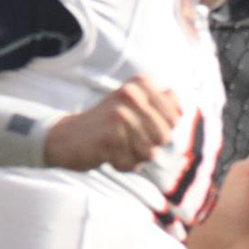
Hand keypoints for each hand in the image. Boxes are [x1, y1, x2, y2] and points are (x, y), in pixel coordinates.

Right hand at [43, 77, 181, 171]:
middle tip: (127, 140)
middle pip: (163, 136)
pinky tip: (108, 153)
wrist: (69, 137)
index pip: (174, 117)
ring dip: (135, 157)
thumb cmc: (108, 124)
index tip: (142, 127)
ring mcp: (119, 114)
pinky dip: (122, 164)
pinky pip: (132, 163)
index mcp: (140, 84)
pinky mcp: (109, 136)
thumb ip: (162, 103)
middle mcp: (131, 94)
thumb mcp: (135, 106)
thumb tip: (180, 103)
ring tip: (117, 146)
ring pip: (149, 152)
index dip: (162, 130)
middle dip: (149, 146)